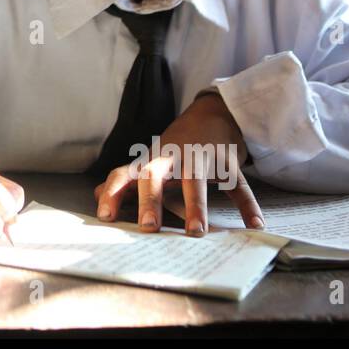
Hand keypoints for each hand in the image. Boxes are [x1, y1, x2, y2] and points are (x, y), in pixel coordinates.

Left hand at [93, 92, 264, 235]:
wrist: (212, 115)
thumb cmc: (175, 148)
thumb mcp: (150, 161)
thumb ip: (126, 180)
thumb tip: (95, 195)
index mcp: (149, 161)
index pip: (123, 174)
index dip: (112, 194)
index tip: (104, 217)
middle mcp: (170, 158)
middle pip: (155, 176)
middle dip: (149, 200)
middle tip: (148, 228)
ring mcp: (199, 157)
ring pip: (196, 181)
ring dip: (196, 206)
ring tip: (196, 233)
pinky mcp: (226, 161)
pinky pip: (237, 184)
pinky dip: (247, 203)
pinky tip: (253, 224)